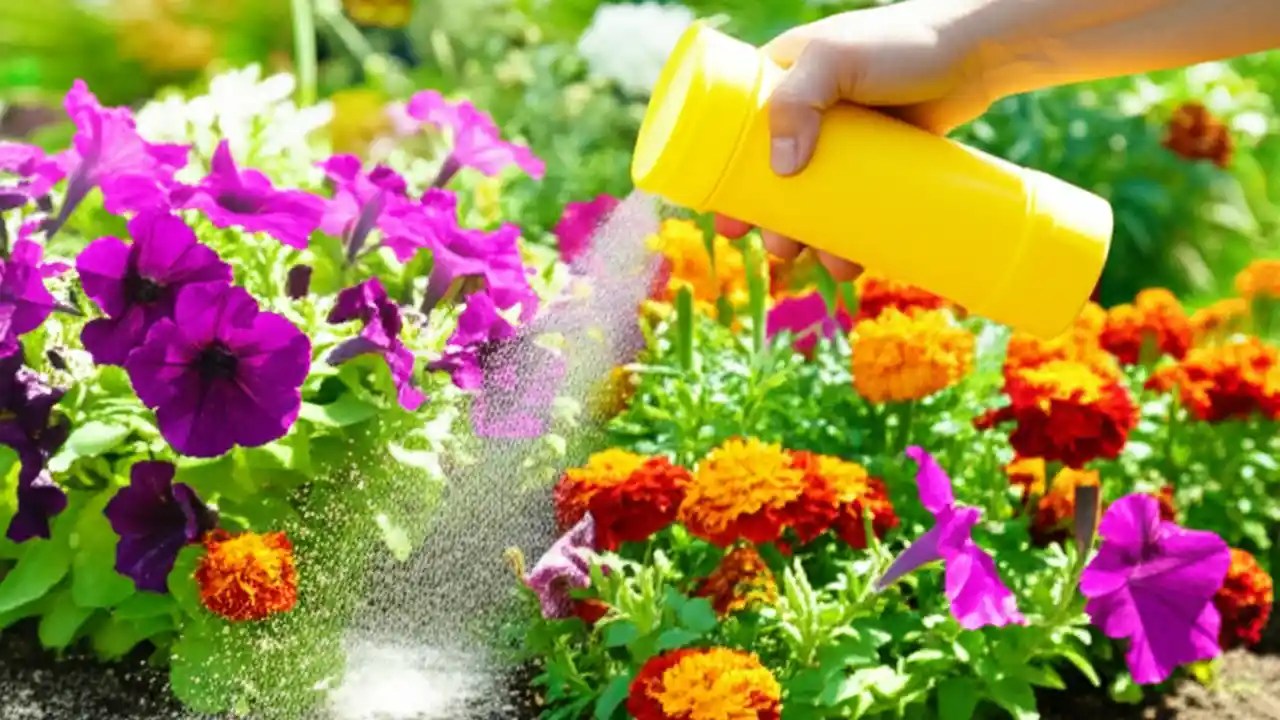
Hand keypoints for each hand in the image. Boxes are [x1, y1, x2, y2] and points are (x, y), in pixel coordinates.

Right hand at [717, 0, 994, 280]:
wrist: (978, 52)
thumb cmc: (902, 43)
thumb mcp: (838, 58)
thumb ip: (799, 100)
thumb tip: (783, 170)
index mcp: (782, 80)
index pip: (736, 137)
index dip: (728, 185)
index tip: (729, 224)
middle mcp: (808, 111)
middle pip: (774, 179)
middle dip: (774, 225)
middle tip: (784, 250)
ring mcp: (845, 140)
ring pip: (816, 200)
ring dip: (815, 240)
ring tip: (835, 264)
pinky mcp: (880, 160)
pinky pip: (855, 205)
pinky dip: (851, 236)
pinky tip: (855, 259)